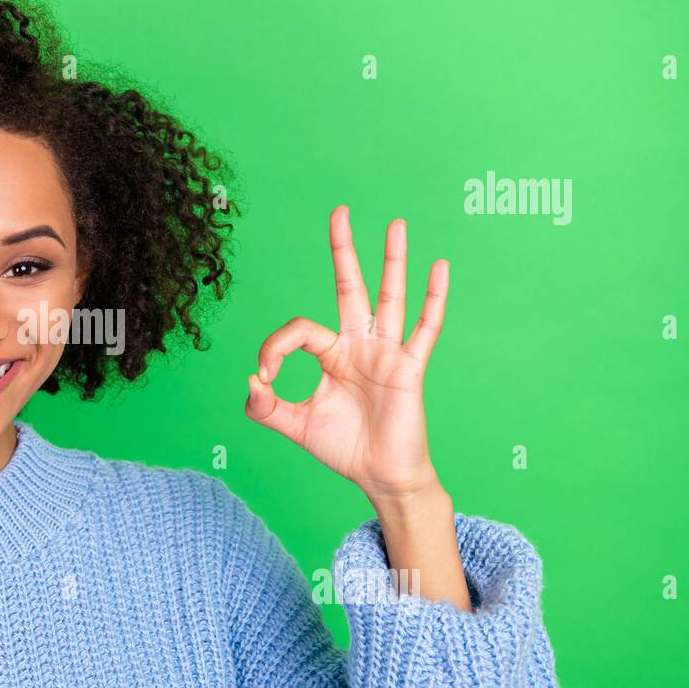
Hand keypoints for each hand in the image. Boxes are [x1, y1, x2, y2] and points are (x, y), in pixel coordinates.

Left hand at [245, 205, 447, 508]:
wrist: (380, 476)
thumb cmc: (343, 448)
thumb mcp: (294, 426)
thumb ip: (264, 407)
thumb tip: (249, 380)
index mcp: (331, 355)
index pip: (300, 330)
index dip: (275, 347)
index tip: (264, 376)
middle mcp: (359, 345)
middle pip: (350, 287)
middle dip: (343, 250)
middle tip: (339, 211)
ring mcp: (386, 352)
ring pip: (390, 297)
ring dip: (393, 260)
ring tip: (397, 223)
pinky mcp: (409, 368)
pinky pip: (424, 329)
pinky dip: (434, 299)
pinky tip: (439, 267)